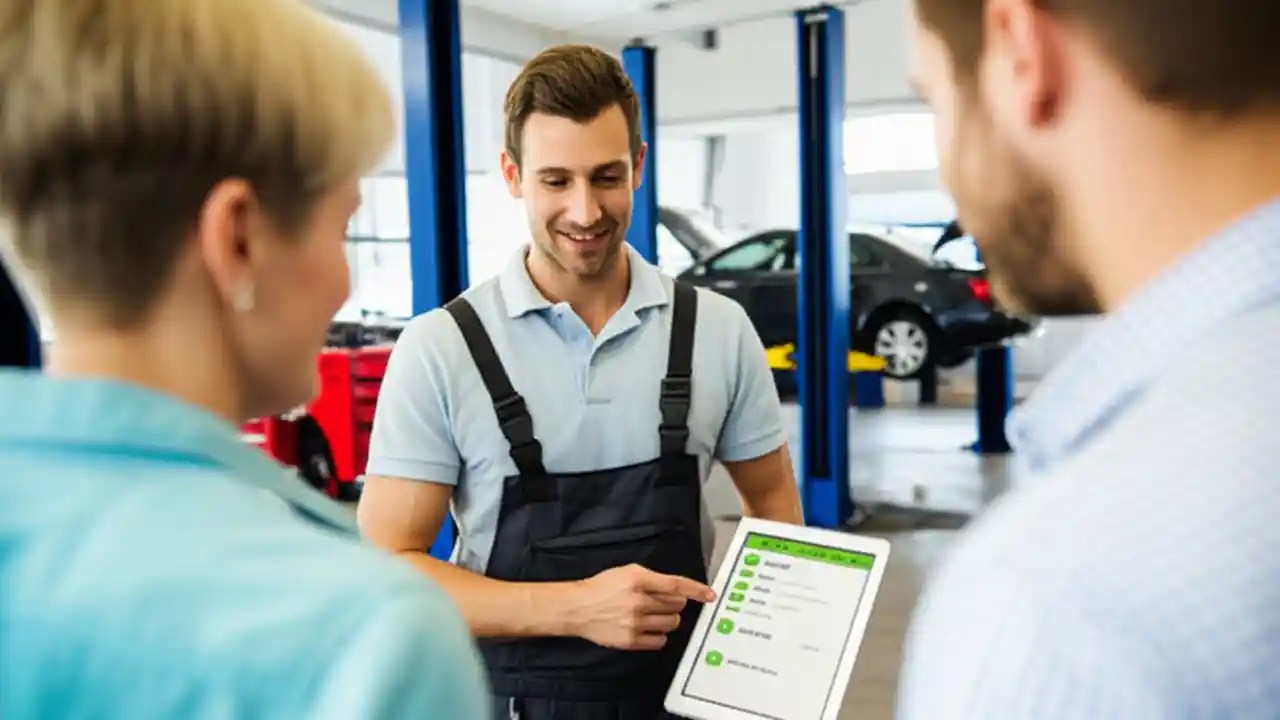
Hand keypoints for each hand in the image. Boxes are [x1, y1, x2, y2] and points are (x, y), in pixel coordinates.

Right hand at [564, 564, 715, 650]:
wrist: (578, 607)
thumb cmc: (602, 587)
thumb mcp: (627, 572)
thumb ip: (652, 578)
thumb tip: (676, 589)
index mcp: (638, 580)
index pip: (675, 585)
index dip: (696, 590)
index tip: (710, 595)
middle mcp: (638, 601)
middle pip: (676, 606)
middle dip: (675, 604)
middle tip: (664, 602)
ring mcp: (635, 623)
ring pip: (671, 623)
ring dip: (669, 618)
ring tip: (655, 615)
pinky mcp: (630, 640)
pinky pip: (660, 641)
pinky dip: (659, 635)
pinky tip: (649, 628)